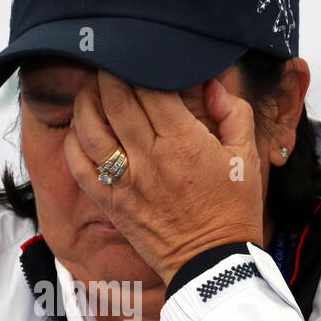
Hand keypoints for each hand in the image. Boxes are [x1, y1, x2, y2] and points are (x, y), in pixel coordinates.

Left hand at [64, 69, 264, 283]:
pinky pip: (80, 166)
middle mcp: (150, 158)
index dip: (139, 65)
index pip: (150, 88)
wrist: (213, 265)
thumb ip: (233, 113)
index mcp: (185, 142)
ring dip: (86, 102)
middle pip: (115, 100)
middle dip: (108, 74)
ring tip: (91, 90)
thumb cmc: (233, 210)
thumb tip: (210, 85)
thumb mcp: (247, 157)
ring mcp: (126, 182)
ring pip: (91, 128)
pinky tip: (79, 130)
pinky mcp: (112, 203)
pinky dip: (74, 142)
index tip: (137, 54)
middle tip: (108, 62)